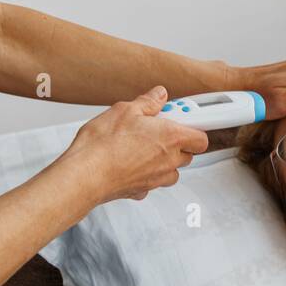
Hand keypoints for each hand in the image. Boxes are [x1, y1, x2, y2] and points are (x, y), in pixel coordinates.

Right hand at [59, 86, 208, 203]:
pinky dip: (145, 174)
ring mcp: (157, 178)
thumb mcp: (125, 110)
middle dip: (177, 142)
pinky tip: (129, 163)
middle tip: (157, 129)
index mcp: (171, 138)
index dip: (193, 128)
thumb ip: (148, 102)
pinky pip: (151, 181)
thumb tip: (159, 95)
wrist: (85, 175)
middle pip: (187, 154)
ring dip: (163, 159)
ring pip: (171, 170)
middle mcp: (169, 161)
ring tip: (141, 146)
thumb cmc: (104, 144)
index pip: (201, 137)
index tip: (181, 119)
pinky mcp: (141, 190)